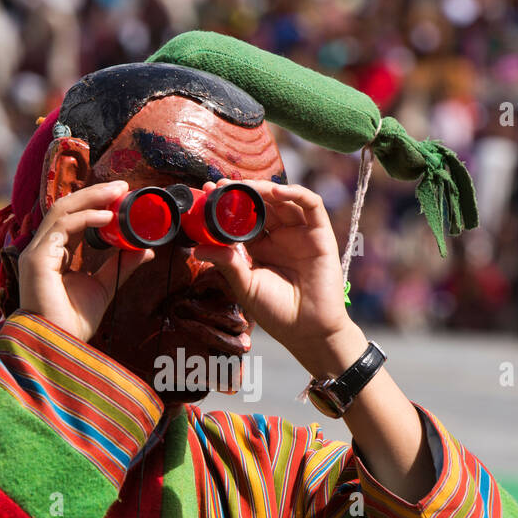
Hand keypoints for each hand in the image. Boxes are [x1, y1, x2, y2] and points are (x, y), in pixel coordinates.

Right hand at [17, 181, 152, 341]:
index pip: (72, 217)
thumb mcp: (104, 286)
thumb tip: (144, 250)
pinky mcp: (37, 259)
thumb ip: (120, 266)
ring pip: (62, 210)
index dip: (95, 203)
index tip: (121, 195)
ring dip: (91, 198)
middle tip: (122, 186)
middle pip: (66, 208)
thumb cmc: (72, 322)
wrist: (56, 346)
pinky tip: (107, 217)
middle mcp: (42, 248)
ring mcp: (37, 252)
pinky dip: (85, 218)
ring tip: (117, 193)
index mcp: (54, 253)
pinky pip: (62, 227)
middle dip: (95, 193)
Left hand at [191, 179, 364, 375]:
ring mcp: (301, 234)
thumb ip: (226, 263)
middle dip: (243, 191)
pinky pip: (312, 206)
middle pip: (262, 203)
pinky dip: (296, 193)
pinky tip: (276, 194)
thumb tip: (196, 247)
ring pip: (284, 200)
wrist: (308, 331)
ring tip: (247, 187)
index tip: (208, 192)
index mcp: (261, 247)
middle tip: (222, 185)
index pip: (243, 217)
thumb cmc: (277, 312)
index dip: (228, 203)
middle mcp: (281, 237)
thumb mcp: (245, 285)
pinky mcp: (321, 235)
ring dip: (265, 189)